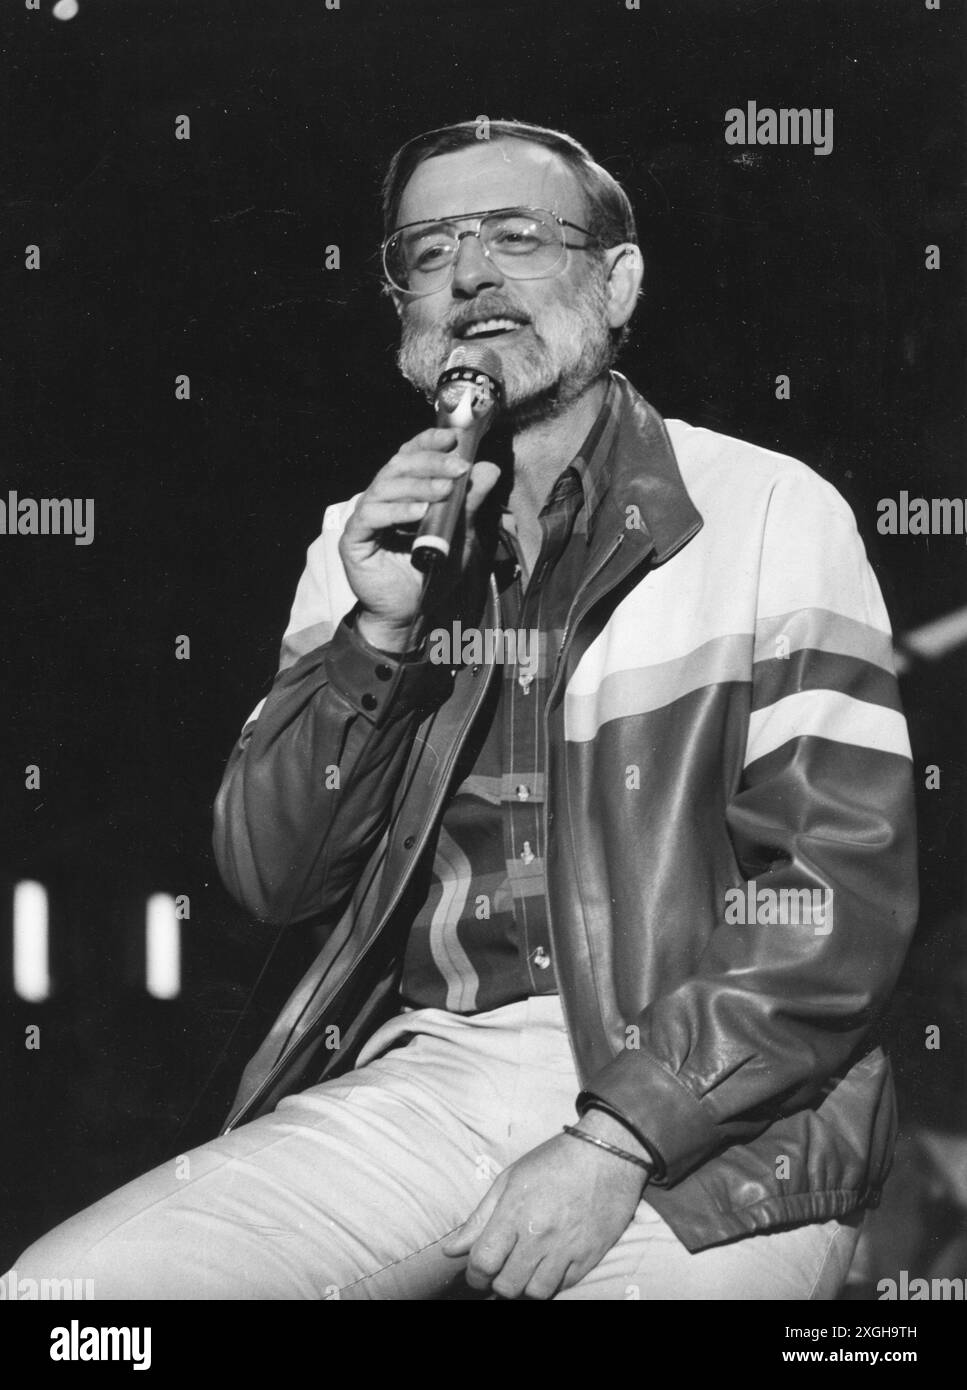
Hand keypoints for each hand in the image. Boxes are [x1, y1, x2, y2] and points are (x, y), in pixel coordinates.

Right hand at [339, 428, 500, 651]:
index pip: (410, 455)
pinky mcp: (354, 539)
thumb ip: (470, 503)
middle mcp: (380, 499)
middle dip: (430, 461)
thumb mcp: (459, 534)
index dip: (428, 441)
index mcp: (401, 492)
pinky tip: (420, 512)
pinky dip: (397, 510)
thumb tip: (488, 469)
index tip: (453, 437)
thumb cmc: (431, 572)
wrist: (411, 613)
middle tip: (458, 467)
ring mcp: (364, 518)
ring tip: (445, 491)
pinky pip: (372, 516)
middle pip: (398, 465)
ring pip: (385, 485)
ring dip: (419, 484)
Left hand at [442, 1112, 650, 1299]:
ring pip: (535, 1293)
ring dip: (523, 1288)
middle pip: (507, 1286)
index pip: (483, 1262)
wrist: (607, 1155)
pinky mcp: (589, 1257)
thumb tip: (451, 1250)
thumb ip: (479, 1217)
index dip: (474, 1274)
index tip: (478, 1270)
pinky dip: (551, 1283)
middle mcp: (539, 1235)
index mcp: (514, 1213)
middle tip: (500, 1271)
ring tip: (523, 1272)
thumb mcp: (510, 1179)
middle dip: (496, 1284)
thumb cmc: (554, 1161)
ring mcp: (566, 1249)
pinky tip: (547, 1267)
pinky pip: (563, 1287)